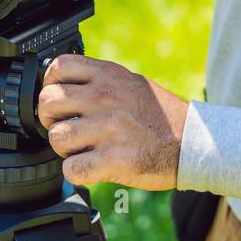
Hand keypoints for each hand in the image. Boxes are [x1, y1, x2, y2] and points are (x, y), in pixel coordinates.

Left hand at [37, 53, 190, 190]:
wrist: (193, 143)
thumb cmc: (162, 116)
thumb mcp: (132, 82)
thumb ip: (101, 80)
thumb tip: (68, 82)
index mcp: (109, 76)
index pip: (58, 67)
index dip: (51, 85)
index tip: (59, 99)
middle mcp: (105, 97)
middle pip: (47, 102)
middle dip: (50, 119)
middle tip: (66, 127)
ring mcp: (108, 128)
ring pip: (56, 137)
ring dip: (65, 149)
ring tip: (82, 149)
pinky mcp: (113, 159)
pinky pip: (71, 169)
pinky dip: (77, 173)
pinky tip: (91, 167)